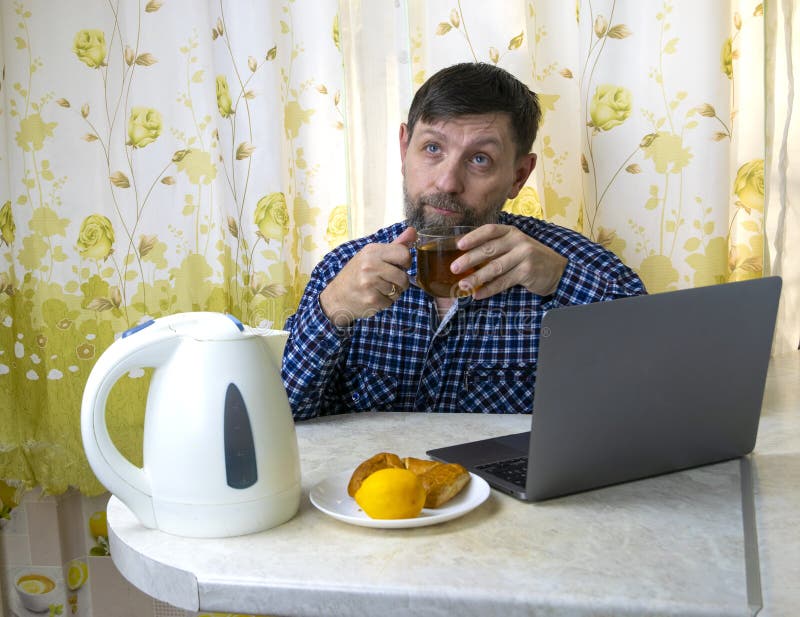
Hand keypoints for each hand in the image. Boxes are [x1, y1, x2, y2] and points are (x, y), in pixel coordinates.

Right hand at [320, 227, 416, 325]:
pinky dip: (384, 302)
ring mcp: (370, 282)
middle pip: (403, 277)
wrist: (336, 296)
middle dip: (400, 283)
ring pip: (398, 291)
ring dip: (391, 293)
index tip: (398, 266)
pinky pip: (390, 302)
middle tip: (386, 281)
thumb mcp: (372, 255)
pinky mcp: (370, 299)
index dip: (405, 263)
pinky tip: (372, 297)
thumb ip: (395, 245)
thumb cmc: (357, 274)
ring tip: (377, 289)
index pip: (404, 254)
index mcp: (372, 251)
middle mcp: (370, 265)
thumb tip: (413, 231)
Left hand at [450, 224, 566, 299]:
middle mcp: (518, 241)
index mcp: (512, 232)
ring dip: (476, 278)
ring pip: (494, 268)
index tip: (459, 245)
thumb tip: (467, 257)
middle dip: (469, 259)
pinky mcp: (527, 272)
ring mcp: (524, 256)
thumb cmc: (530, 258)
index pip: (490, 230)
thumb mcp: (515, 246)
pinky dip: (489, 290)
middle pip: (489, 249)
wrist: (557, 271)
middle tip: (454, 268)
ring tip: (463, 285)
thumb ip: (496, 248)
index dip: (473, 237)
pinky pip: (503, 282)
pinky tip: (478, 295)